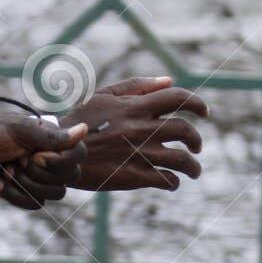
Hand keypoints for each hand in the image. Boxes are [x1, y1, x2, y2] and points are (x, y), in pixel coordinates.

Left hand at [0, 113, 87, 210]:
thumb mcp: (18, 131)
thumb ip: (51, 136)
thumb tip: (84, 129)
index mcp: (49, 138)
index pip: (78, 153)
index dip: (61, 160)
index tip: (36, 154)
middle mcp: (47, 158)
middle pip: (70, 177)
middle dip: (41, 172)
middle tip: (17, 160)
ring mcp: (35, 177)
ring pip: (55, 194)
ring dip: (28, 184)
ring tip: (7, 170)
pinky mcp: (22, 193)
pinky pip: (36, 204)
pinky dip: (17, 195)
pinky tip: (0, 183)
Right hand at [27, 76, 208, 192]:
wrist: (56, 152)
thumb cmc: (80, 122)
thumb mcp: (103, 96)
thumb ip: (137, 87)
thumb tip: (170, 81)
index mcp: (134, 107)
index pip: (178, 98)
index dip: (198, 104)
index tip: (205, 112)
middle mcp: (140, 129)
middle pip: (185, 130)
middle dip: (197, 140)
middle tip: (197, 146)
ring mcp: (138, 154)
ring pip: (181, 159)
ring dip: (193, 166)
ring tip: (193, 170)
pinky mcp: (133, 176)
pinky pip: (166, 180)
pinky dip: (173, 181)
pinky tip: (171, 181)